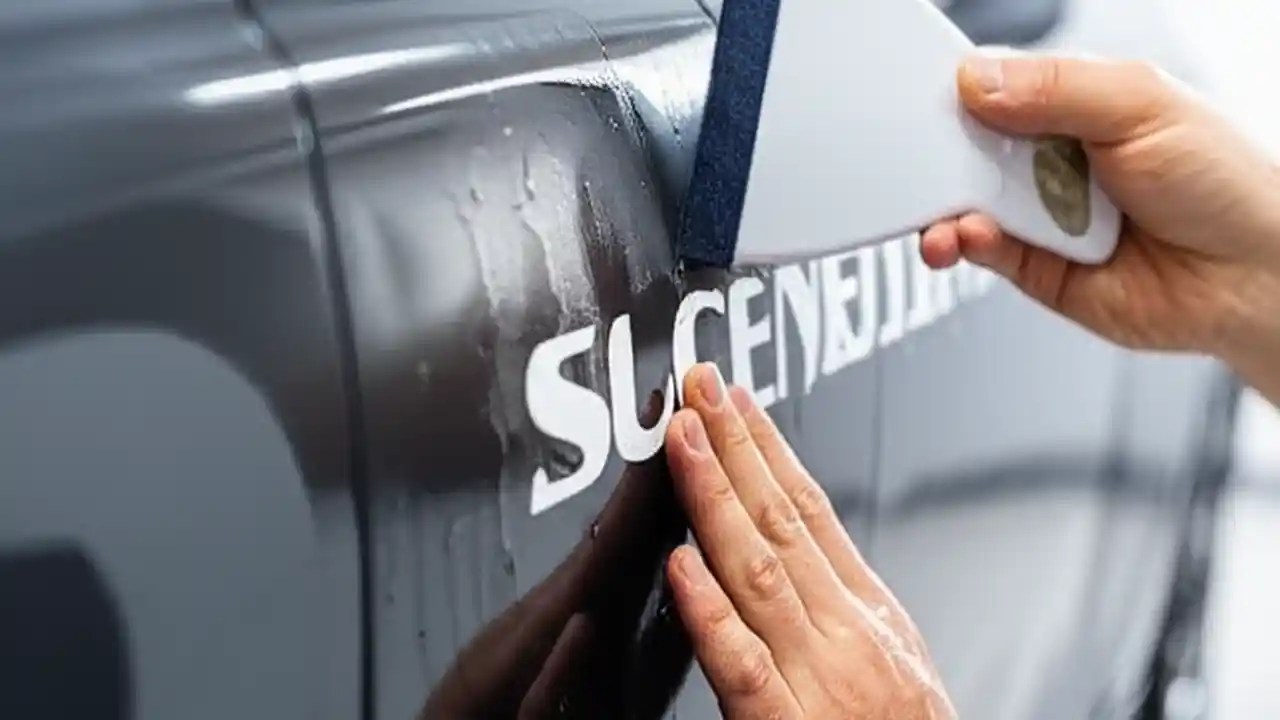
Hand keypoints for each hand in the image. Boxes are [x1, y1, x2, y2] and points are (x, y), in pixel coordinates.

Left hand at [663, 364, 954, 718]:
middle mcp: (853, 636)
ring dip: (716, 499)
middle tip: (699, 386)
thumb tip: (802, 558)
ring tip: (682, 439)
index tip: (736, 402)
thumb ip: (848, 614)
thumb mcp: (897, 671)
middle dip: (738, 448)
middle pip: (785, 522)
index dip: (769, 451)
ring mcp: (826, 682)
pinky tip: (681, 564)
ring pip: (760, 572)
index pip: (814, 513)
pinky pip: (745, 668)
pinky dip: (712, 613)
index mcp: (873, 619)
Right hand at [922, 54, 1279, 403]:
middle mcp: (1056, 160)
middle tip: (937, 155)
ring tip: (946, 210)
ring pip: (970, 203)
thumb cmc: (1226, 183)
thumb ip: (1055, 88)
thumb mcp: (1141, 105)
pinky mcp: (1038, 269)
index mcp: (1076, 106)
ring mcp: (1045, 215)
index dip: (962, 94)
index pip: (999, 89)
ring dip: (947, 206)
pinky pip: (987, 253)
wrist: (1254, 279)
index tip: (935, 101)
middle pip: (973, 148)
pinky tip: (972, 234)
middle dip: (944, 153)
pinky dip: (969, 243)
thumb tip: (977, 80)